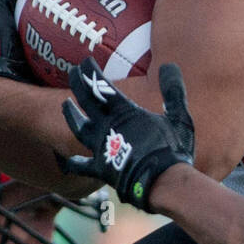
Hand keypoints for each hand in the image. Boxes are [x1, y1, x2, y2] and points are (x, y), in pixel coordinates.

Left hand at [59, 58, 195, 211]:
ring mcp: (101, 148)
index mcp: (124, 112)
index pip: (102, 86)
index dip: (91, 72)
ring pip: (79, 128)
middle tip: (73, 73)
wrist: (162, 181)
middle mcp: (107, 127)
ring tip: (65, 105)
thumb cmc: (173, 148)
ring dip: (71, 115)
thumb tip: (170, 66)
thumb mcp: (179, 116)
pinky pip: (80, 165)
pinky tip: (64, 159)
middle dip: (79, 84)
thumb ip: (173, 91)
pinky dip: (70, 162)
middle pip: (86, 101)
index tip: (86, 61)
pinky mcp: (100, 169)